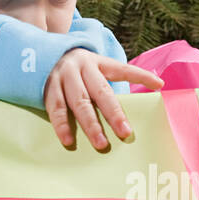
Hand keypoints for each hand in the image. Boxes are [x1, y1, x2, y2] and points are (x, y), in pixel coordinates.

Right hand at [44, 48, 163, 149]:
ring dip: (90, 125)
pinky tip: (68, 140)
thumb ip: (107, 86)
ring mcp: (64, 77)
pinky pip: (55, 108)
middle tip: (125, 133)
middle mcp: (82, 67)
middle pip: (101, 92)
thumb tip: (137, 102)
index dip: (141, 76)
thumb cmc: (75, 72)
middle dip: (114, 114)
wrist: (38, 55)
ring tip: (100, 143)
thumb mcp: (93, 69)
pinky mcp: (47, 87)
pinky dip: (62, 126)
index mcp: (98, 62)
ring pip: (79, 102)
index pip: (123, 69)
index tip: (159, 84)